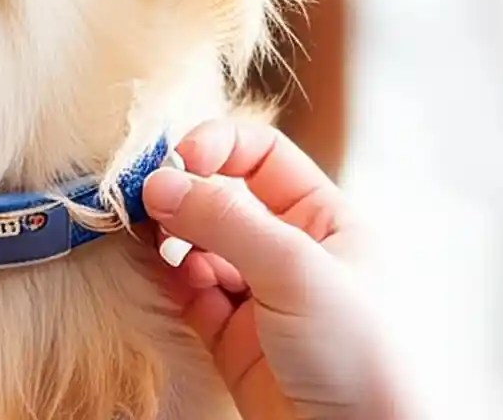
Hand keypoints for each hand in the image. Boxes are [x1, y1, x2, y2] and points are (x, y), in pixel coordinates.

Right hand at [144, 122, 411, 419]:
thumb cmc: (361, 355)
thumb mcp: (297, 270)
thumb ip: (225, 220)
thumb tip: (158, 181)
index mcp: (326, 220)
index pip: (262, 155)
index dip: (217, 146)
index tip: (178, 160)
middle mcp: (291, 250)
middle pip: (221, 197)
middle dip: (182, 191)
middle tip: (142, 198)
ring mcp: (258, 294)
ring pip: (197, 244)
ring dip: (168, 234)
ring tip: (147, 236)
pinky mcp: (230, 337)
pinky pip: (186, 291)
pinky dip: (167, 277)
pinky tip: (158, 271)